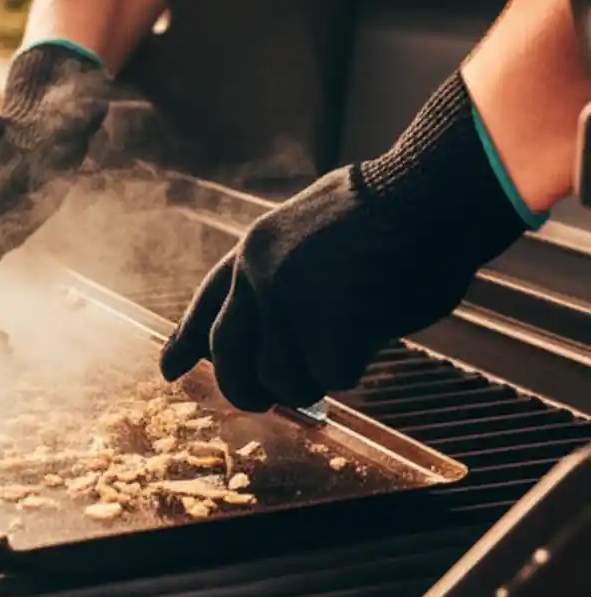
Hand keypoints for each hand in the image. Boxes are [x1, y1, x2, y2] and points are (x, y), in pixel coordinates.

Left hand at [159, 165, 525, 410]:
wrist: (427, 195)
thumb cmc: (391, 210)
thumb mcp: (313, 226)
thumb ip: (286, 272)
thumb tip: (276, 329)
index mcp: (253, 250)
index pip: (206, 304)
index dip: (184, 342)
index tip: (168, 371)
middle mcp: (258, 278)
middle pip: (228, 358)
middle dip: (244, 389)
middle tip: (263, 401)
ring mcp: (288, 306)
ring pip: (281, 378)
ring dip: (314, 376)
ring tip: (347, 346)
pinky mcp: (324, 331)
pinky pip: (330, 377)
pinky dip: (353, 367)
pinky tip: (372, 336)